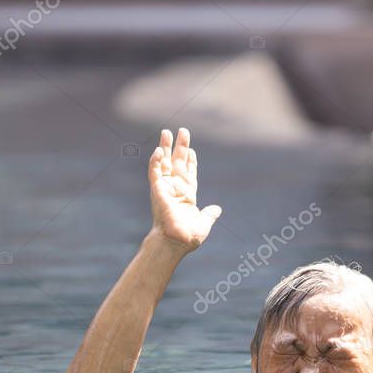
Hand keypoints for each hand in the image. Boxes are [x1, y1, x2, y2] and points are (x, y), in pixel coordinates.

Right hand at [148, 128, 221, 252]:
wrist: (176, 241)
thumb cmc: (188, 236)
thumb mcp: (204, 222)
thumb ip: (209, 214)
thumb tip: (217, 209)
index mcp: (187, 196)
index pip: (189, 174)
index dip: (190, 162)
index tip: (191, 150)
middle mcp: (175, 189)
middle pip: (178, 163)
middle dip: (180, 147)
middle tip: (183, 131)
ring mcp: (165, 188)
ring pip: (165, 163)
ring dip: (166, 147)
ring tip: (166, 132)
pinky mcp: (157, 189)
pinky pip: (155, 172)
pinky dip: (156, 161)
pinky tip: (159, 150)